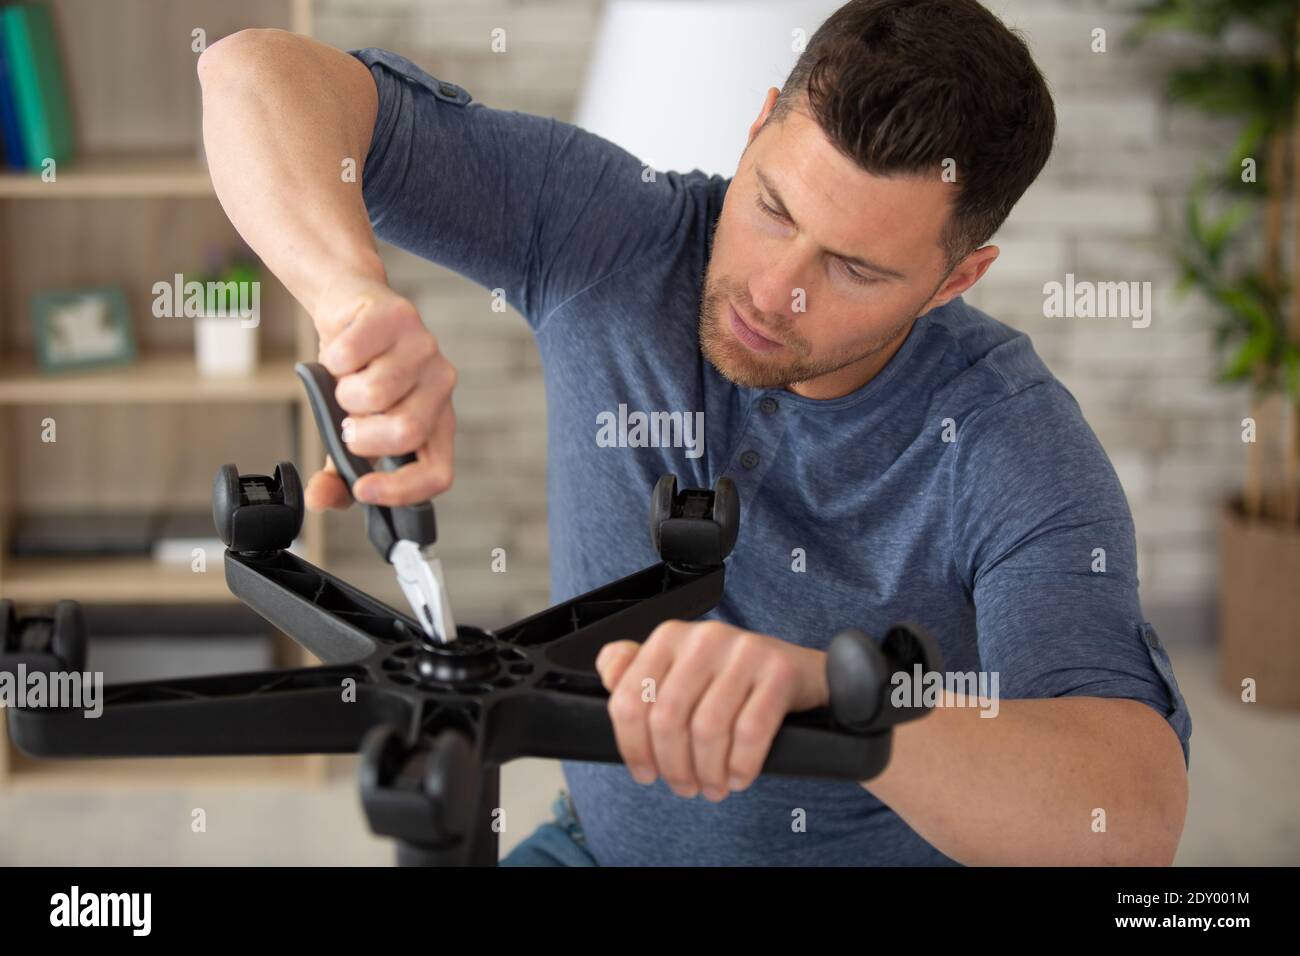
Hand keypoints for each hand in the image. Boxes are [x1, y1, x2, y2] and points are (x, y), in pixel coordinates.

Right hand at [304, 275, 456, 509]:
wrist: (349, 309)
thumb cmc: (357, 375)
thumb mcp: (350, 430)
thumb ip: (340, 473)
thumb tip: (318, 500)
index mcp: (437, 423)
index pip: (437, 472)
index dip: (403, 490)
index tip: (362, 490)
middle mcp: (441, 386)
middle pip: (406, 432)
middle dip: (362, 435)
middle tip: (349, 422)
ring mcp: (424, 349)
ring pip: (374, 393)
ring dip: (343, 393)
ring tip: (347, 380)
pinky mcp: (398, 316)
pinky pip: (349, 355)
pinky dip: (331, 359)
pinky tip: (341, 351)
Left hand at [595, 620, 828, 801]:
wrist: (800, 674)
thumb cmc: (731, 682)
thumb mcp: (680, 670)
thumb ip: (637, 671)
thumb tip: (608, 676)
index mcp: (669, 637)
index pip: (629, 699)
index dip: (631, 747)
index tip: (645, 774)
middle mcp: (703, 637)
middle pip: (666, 718)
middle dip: (672, 765)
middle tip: (685, 788)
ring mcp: (743, 650)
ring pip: (707, 727)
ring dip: (707, 771)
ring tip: (712, 787)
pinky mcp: (778, 670)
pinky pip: (750, 730)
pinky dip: (740, 765)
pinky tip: (738, 777)